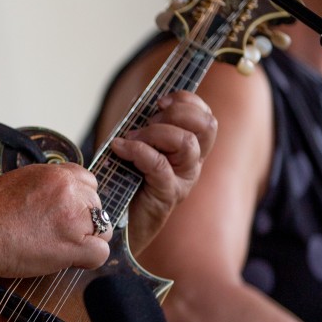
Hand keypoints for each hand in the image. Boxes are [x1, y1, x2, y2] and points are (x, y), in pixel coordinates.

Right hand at [0, 162, 112, 278]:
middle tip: (57, 232)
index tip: (66, 212)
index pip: (89, 183)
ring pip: (103, 230)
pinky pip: (100, 253)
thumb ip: (48, 185)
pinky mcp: (73, 245)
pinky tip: (67, 258)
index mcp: (57, 174)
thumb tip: (62, 196)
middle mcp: (69, 192)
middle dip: (83, 220)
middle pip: (97, 207)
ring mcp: (74, 218)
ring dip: (86, 239)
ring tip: (59, 245)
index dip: (79, 200)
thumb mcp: (21, 180)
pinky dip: (87, 259)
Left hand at [109, 90, 216, 248]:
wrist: (115, 221)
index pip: (206, 116)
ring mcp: (183, 180)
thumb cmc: (123, 180)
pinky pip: (160, 164)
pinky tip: (119, 148)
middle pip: (207, 125)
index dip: (186, 100)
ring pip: (187, 142)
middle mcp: (192, 163)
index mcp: (189, 148)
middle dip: (176, 112)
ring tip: (131, 138)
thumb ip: (144, 121)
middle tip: (148, 121)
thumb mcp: (135, 143)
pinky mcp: (168, 195)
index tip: (159, 102)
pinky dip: (137, 150)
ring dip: (155, 133)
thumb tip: (145, 99)